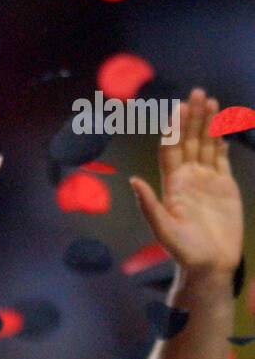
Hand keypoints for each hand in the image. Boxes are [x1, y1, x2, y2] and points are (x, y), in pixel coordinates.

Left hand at [129, 88, 243, 275]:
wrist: (210, 266)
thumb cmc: (184, 252)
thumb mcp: (164, 230)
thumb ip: (149, 205)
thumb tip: (133, 181)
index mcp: (172, 186)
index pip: (171, 150)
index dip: (174, 129)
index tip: (178, 108)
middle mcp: (188, 179)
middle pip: (189, 141)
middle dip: (193, 117)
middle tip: (198, 93)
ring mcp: (207, 181)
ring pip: (206, 145)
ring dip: (208, 124)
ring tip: (212, 101)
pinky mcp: (225, 187)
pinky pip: (221, 158)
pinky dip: (221, 141)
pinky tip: (222, 124)